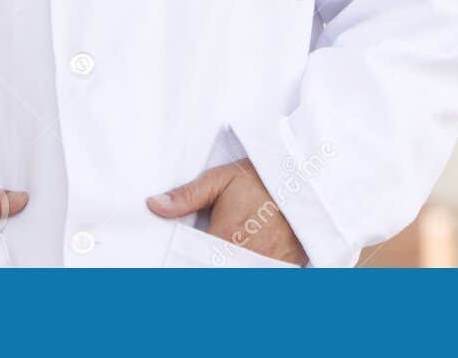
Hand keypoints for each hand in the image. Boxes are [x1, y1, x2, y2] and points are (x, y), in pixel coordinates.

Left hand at [147, 158, 307, 265]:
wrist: (303, 178)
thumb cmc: (260, 178)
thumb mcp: (221, 178)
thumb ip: (187, 195)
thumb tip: (154, 205)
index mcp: (226, 237)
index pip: (192, 266)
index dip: (183, 268)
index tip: (174, 268)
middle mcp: (247, 256)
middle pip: (214, 276)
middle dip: (203, 271)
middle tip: (200, 265)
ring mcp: (268, 265)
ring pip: (238, 280)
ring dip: (227, 274)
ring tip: (220, 266)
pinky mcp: (284, 268)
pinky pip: (262, 279)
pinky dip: (250, 274)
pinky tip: (241, 268)